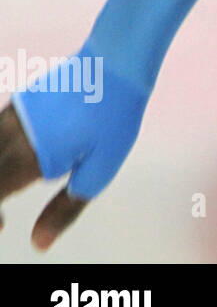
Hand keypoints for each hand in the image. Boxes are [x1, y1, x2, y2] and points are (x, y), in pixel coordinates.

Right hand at [0, 43, 148, 250]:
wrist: (115, 62)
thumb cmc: (114, 117)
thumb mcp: (100, 170)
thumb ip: (66, 208)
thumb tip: (38, 244)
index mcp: (30, 158)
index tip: (2, 225)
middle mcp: (12, 137)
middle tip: (4, 212)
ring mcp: (10, 117)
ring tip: (11, 185)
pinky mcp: (17, 104)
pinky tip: (16, 159)